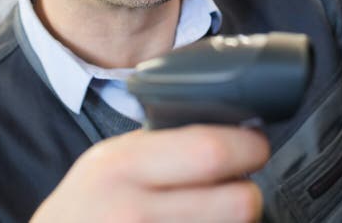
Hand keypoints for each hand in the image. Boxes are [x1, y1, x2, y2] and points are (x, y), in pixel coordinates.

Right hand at [31, 125, 269, 221]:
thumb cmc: (86, 206)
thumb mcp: (111, 159)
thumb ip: (164, 143)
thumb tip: (228, 128)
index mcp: (125, 166)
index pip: (212, 150)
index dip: (248, 147)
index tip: (255, 146)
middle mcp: (136, 211)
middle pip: (238, 203)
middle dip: (249, 192)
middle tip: (241, 186)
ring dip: (233, 221)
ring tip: (211, 211)